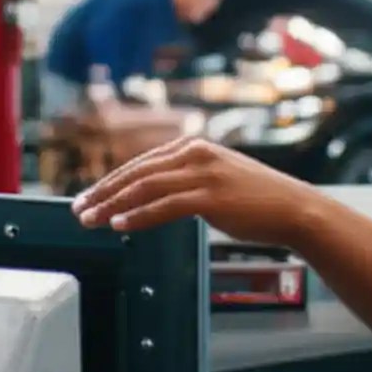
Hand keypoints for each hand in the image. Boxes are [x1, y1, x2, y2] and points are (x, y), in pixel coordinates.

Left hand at [70, 136, 321, 246]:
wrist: (292, 208)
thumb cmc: (256, 199)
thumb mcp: (216, 178)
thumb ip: (186, 180)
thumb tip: (151, 195)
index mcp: (193, 146)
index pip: (141, 163)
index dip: (111, 181)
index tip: (89, 196)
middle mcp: (195, 153)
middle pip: (136, 172)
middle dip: (103, 191)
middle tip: (78, 208)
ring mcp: (203, 173)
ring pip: (145, 187)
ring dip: (112, 204)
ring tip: (90, 219)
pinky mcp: (210, 196)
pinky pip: (164, 206)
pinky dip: (138, 216)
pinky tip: (120, 224)